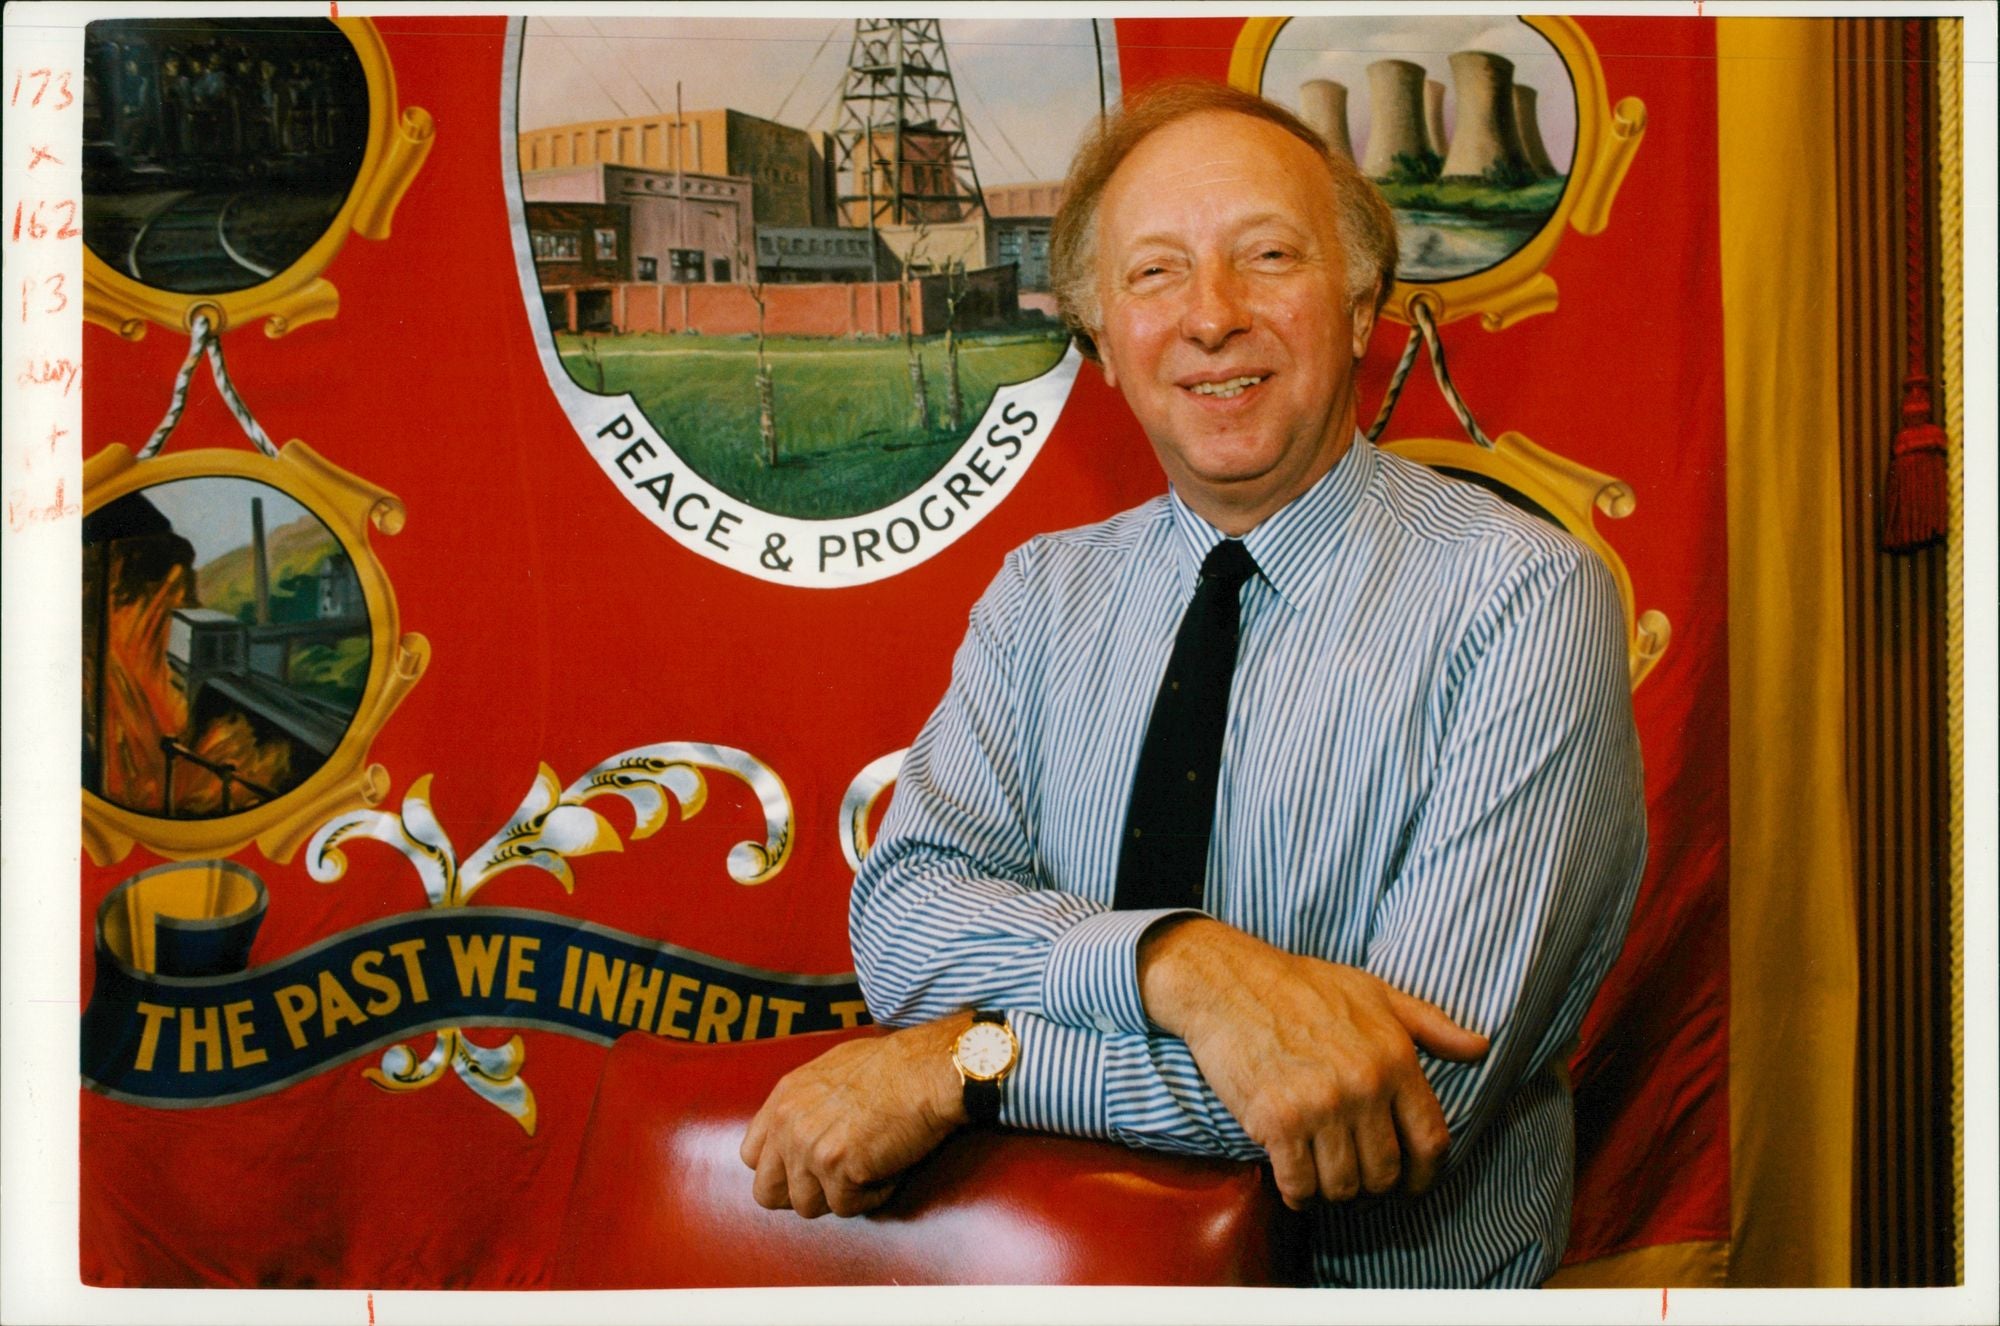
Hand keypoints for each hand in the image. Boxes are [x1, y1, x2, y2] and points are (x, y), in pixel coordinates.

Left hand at [739, 1014, 970, 1217]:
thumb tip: (800, 1133)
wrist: (926, 1071)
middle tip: (835, 1182)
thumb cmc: (892, 1066)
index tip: (806, 1169)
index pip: (752, 1156)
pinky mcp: (840, 1170)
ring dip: (840, 1196)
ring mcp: (810, 1150)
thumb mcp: (830, 1070)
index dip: (780, 1169)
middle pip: (767, 1193)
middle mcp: (789, 1125)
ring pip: (808, 1206)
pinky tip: (888, 1170)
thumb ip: (804, 1104)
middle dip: (802, 1194)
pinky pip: (849, 1207)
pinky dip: (872, 1195)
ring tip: (868, 1170)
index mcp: (784, 1099)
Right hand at [1138, 918, 1487, 1208]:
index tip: (1411, 1184)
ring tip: (1323, 1175)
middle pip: (1385, 1172)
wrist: (1228, 983)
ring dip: (1334, 1190)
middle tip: (1354, 1176)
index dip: (1424, 1174)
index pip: (1430, 1141)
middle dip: (1372, 1184)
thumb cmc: (1302, 985)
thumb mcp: (1374, 993)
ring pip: (1344, 1186)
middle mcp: (1363, 1086)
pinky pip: (1299, 1185)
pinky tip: (1294, 1181)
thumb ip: (1431, 1024)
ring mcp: (1320, 1106)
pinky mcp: (1276, 1122)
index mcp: (1394, 1058)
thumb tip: (1481, 1048)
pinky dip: (1299, 1194)